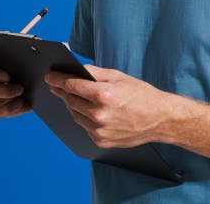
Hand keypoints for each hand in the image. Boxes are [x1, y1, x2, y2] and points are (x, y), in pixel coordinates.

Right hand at [0, 57, 31, 118]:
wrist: (23, 73)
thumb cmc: (17, 59)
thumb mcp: (14, 52)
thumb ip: (12, 52)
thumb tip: (21, 53)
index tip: (8, 76)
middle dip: (4, 90)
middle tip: (20, 88)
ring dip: (11, 100)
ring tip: (23, 93)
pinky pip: (0, 113)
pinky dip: (14, 108)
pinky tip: (23, 102)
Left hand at [45, 65, 176, 148]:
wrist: (160, 119)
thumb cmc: (143, 95)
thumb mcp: (120, 77)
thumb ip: (96, 73)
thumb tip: (77, 69)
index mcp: (104, 95)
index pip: (72, 85)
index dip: (58, 79)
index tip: (50, 76)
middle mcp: (99, 114)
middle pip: (70, 100)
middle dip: (61, 91)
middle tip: (56, 84)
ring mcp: (99, 130)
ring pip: (75, 114)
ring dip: (71, 104)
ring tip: (70, 96)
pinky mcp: (101, 140)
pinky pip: (84, 126)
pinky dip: (83, 117)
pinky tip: (86, 109)